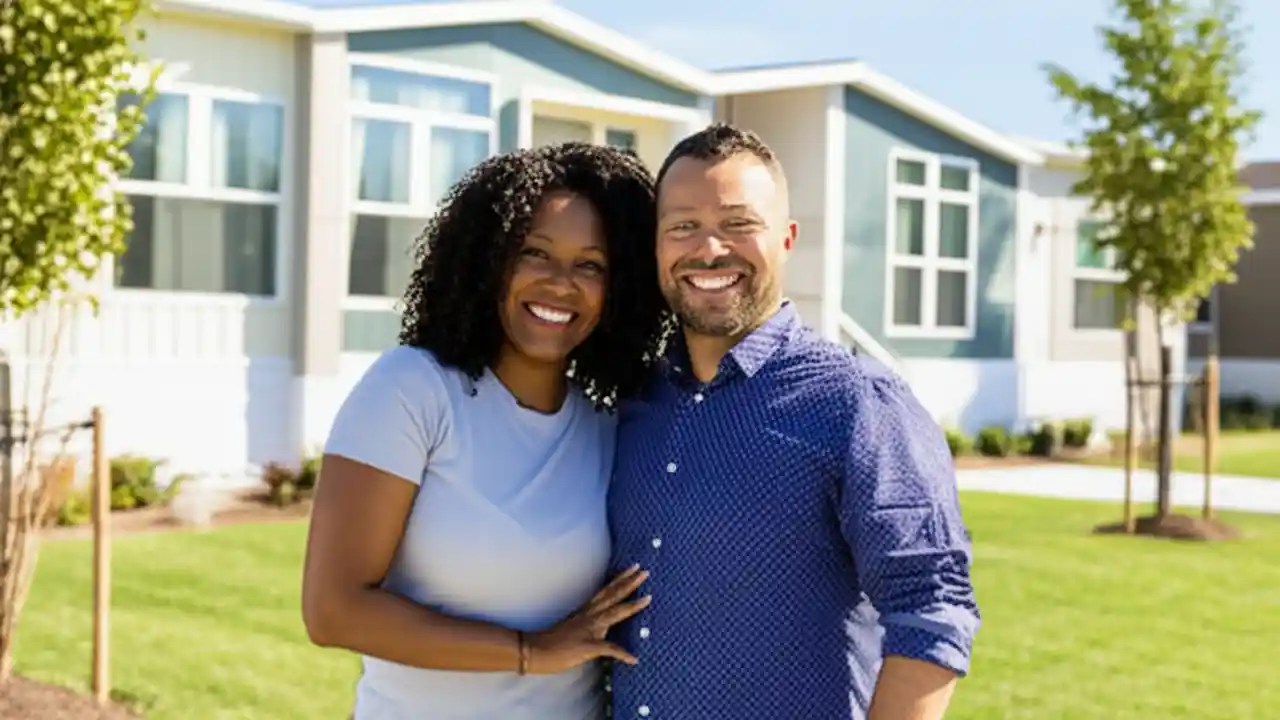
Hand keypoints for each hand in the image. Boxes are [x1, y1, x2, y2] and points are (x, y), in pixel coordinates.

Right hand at [525, 564, 650, 674]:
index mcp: (585, 612)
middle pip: (612, 596)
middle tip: (645, 571)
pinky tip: (634, 659)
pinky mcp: (587, 646)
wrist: (533, 651)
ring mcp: (588, 630)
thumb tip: (600, 630)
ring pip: (614, 613)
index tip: (634, 568)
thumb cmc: (550, 643)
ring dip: (632, 606)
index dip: (621, 580)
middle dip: (630, 583)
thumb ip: (587, 626)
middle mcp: (589, 617)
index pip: (607, 591)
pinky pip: (608, 649)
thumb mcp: (572, 629)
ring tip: (648, 598)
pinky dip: (622, 654)